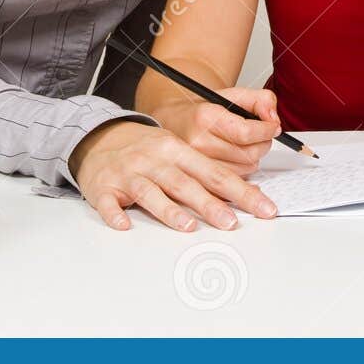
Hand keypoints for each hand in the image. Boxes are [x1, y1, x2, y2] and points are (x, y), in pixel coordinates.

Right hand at [68, 120, 278, 231]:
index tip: (264, 208)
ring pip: (150, 192)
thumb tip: (245, 193)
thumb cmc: (145, 149)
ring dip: (169, 210)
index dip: (241, 191)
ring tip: (188, 226)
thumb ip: (207, 172)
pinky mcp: (103, 187)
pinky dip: (115, 214)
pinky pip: (108, 202)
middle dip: (210, 203)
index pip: (215, 172)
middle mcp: (154, 160)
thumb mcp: (178, 150)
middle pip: (185, 183)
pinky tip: (124, 225)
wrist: (99, 137)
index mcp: (177, 150)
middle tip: (231, 222)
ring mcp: (128, 173)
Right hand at [155, 86, 280, 173]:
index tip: (273, 127)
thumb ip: (259, 99)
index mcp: (205, 118)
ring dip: (254, 157)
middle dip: (263, 143)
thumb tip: (273, 118)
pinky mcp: (200, 179)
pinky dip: (244, 168)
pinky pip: (237, 179)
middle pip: (249, 153)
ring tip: (245, 145)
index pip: (245, 132)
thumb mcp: (231, 95)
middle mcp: (198, 142)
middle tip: (262, 135)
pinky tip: (237, 157)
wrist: (174, 122)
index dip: (266, 130)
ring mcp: (198, 164)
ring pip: (246, 168)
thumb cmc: (204, 110)